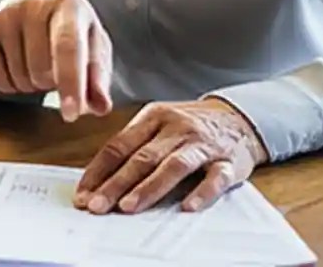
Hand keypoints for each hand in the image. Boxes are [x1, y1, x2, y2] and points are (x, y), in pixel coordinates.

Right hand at [0, 0, 112, 120]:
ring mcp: (4, 15)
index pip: (69, 47)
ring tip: (33, 64)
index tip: (72, 113)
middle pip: (43, 69)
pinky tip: (14, 66)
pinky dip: (10, 86)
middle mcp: (34, 2)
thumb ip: (98, 78)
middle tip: (53, 69)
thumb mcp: (89, 49)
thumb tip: (101, 106)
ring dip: (31, 85)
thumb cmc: (64, 33)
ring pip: (21, 77)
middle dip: (51, 84)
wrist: (22, 10)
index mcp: (68, 3)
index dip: (72, 83)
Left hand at [74, 99, 267, 214]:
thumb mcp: (158, 124)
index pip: (119, 145)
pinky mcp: (228, 162)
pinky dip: (201, 192)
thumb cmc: (189, 126)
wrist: (239, 117)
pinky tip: (187, 206)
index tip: (84, 193)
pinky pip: (215, 177)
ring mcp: (202, 145)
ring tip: (128, 206)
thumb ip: (133, 146)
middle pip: (142, 158)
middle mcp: (176, 128)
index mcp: (153, 117)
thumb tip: (99, 178)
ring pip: (173, 166)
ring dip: (149, 188)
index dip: (99, 171)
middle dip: (116, 183)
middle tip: (97, 205)